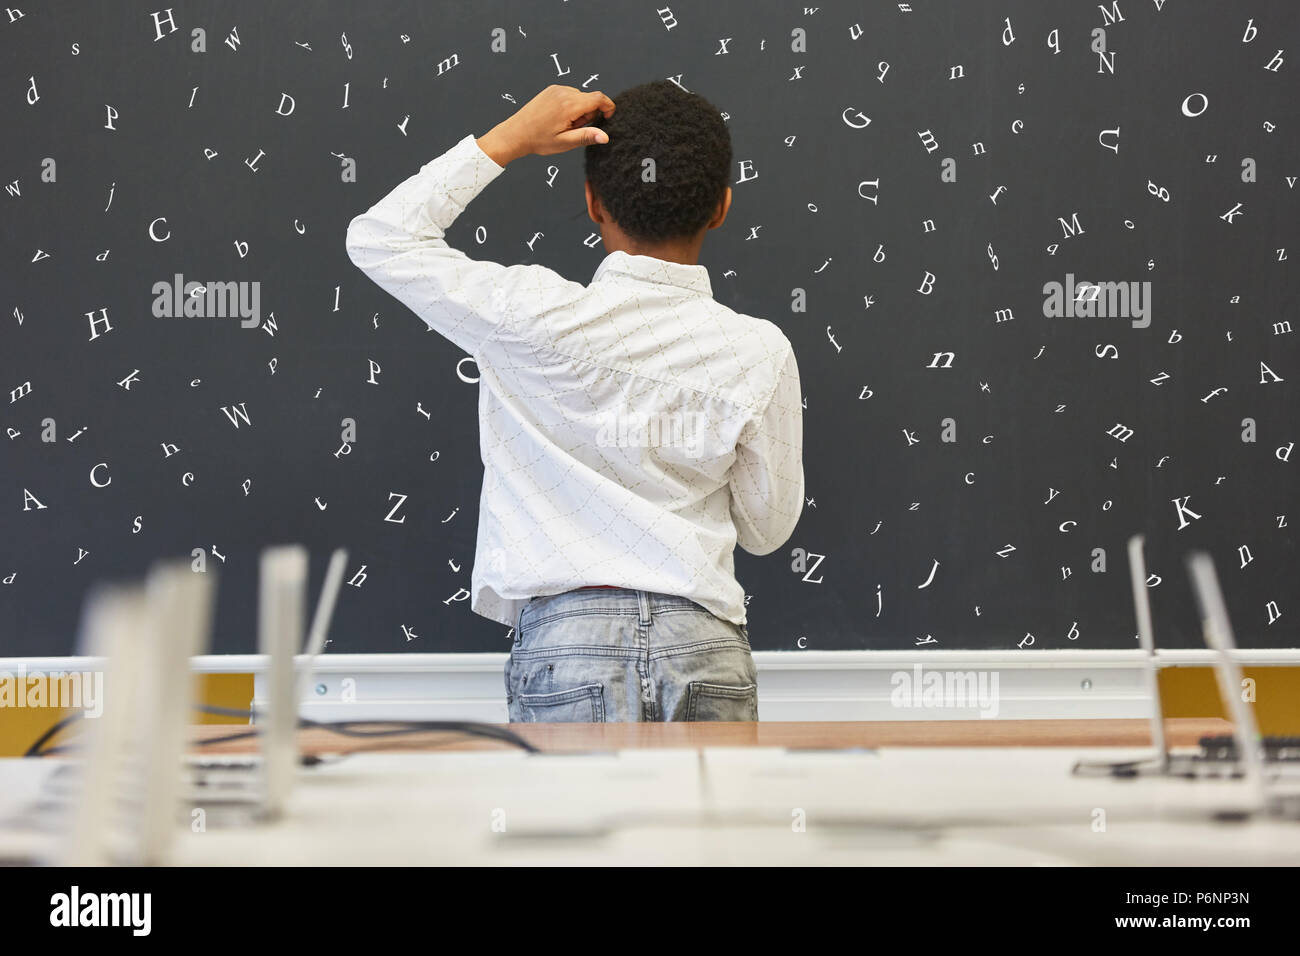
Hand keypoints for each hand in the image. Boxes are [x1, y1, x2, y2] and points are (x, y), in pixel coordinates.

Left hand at [476, 85, 615, 165]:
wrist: (516, 133)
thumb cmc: (538, 139)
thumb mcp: (565, 142)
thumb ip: (586, 136)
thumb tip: (604, 137)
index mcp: (569, 105)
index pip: (599, 98)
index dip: (608, 107)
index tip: (606, 118)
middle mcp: (563, 92)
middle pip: (590, 99)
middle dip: (588, 114)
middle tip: (574, 128)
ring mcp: (556, 89)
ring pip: (580, 97)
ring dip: (579, 110)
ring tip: (564, 124)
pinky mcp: (551, 89)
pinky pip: (570, 94)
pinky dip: (570, 105)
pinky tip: (558, 118)